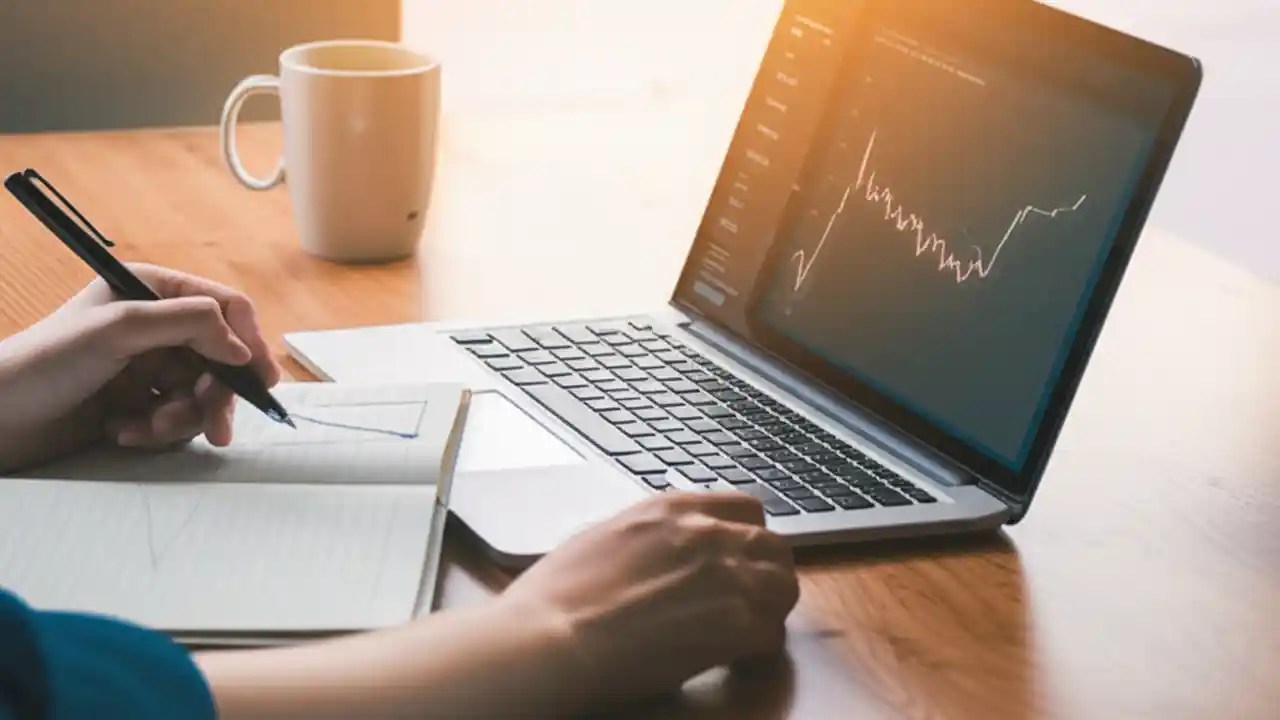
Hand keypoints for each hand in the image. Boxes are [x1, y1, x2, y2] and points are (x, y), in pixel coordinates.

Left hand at [0, 264, 279, 471]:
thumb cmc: (45, 362)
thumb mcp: (120, 329)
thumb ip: (189, 325)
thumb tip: (243, 347)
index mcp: (154, 290)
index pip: (225, 308)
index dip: (249, 342)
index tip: (261, 380)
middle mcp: (157, 325)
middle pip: (221, 359)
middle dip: (214, 396)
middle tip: (215, 428)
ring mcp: (149, 365)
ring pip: (202, 394)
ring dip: (181, 418)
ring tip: (146, 428)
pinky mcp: (140, 401)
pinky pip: (177, 418)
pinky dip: (156, 430)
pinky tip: (122, 430)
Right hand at [500, 491, 799, 704]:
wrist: (550, 636)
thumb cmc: (556, 596)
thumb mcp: (604, 536)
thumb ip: (650, 536)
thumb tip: (661, 550)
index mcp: (673, 508)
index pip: (746, 507)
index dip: (748, 538)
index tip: (740, 560)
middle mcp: (708, 533)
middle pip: (774, 547)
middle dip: (766, 574)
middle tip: (748, 602)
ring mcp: (726, 576)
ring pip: (783, 587)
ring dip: (768, 610)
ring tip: (742, 634)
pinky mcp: (735, 624)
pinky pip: (771, 635)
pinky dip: (756, 651)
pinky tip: (731, 662)